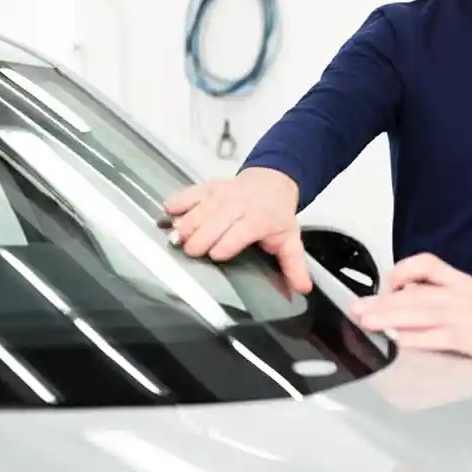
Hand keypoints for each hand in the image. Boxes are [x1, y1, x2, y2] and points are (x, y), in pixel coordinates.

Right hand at [161, 167, 311, 292]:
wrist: (272, 183)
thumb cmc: (276, 215)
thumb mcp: (289, 240)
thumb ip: (294, 266)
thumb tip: (302, 289)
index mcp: (258, 219)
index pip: (238, 233)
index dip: (225, 246)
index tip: (217, 256)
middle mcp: (238, 205)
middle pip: (213, 223)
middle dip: (200, 240)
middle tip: (192, 253)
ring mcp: (221, 195)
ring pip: (198, 211)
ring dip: (185, 226)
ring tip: (175, 240)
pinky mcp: (208, 188)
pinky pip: (189, 194)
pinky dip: (177, 204)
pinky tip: (168, 216)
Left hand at [349, 253, 471, 366]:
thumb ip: (446, 299)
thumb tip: (410, 305)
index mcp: (463, 282)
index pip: (427, 263)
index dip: (401, 270)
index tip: (385, 285)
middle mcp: (461, 295)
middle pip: (415, 290)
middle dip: (382, 299)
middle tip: (358, 307)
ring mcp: (464, 317)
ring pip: (419, 311)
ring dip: (388, 316)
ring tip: (366, 322)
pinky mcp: (468, 339)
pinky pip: (433, 337)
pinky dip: (412, 340)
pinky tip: (396, 344)